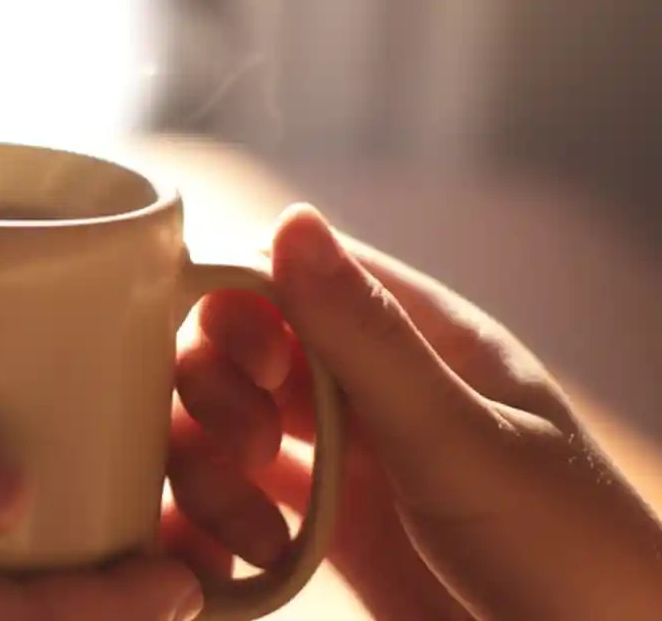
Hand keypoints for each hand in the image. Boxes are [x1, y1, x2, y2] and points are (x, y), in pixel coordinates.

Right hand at [164, 204, 661, 618]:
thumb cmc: (567, 554)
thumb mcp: (462, 439)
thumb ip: (369, 338)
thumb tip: (292, 219)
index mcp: (421, 337)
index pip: (300, 275)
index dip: (246, 304)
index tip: (250, 367)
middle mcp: (372, 390)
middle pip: (246, 352)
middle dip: (219, 395)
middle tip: (248, 453)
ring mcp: (347, 461)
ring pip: (229, 427)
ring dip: (209, 468)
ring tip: (250, 534)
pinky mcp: (325, 532)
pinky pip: (239, 503)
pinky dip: (214, 523)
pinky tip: (237, 559)